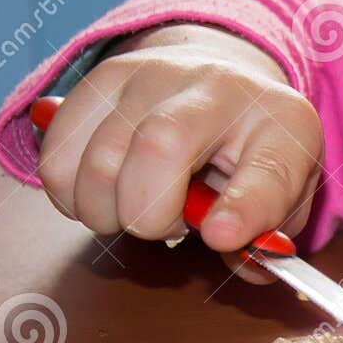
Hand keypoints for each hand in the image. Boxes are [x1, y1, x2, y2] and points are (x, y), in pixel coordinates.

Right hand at [35, 23, 323, 283]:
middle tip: (167, 227)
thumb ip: (265, 240)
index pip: (268, 167)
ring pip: (99, 159)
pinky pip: (58, 155)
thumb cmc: (253, 150)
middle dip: (151, 214)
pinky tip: (106, 191)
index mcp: (282, 124)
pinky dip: (71, 194)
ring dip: (108, 210)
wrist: (224, 80)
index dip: (244, 208)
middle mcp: (219, 87)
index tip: (222, 236)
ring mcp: (154, 74)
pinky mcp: (101, 77)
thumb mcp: (284, 197)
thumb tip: (249, 267)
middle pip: (159, 147)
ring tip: (139, 204)